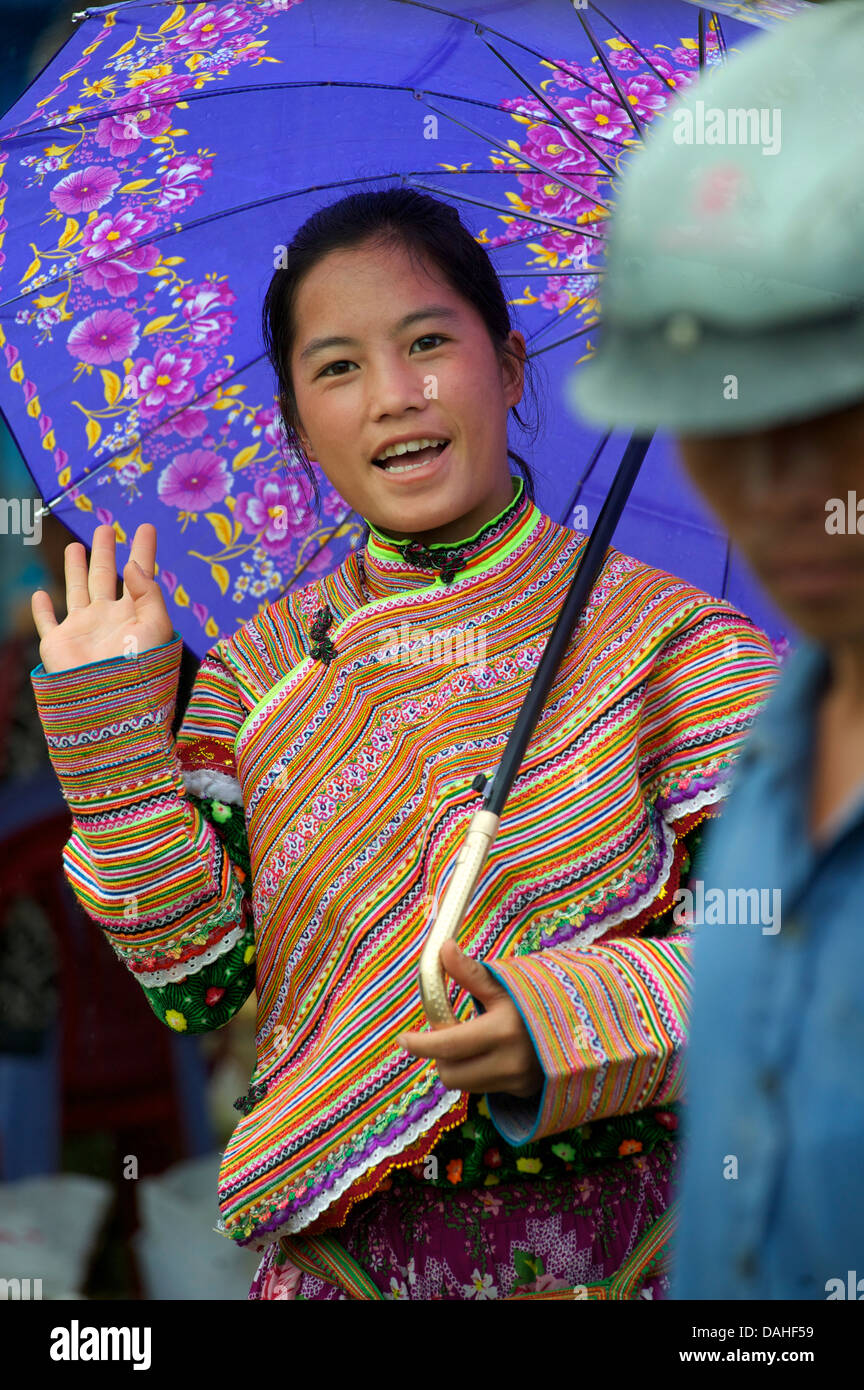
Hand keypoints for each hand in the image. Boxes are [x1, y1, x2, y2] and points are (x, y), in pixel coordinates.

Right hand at [31, 523, 173, 673]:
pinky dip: (40, 610)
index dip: (143, 550)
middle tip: (105, 527)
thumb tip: (133, 565)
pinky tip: (40, 595)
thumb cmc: (139, 670)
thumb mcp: (157, 627)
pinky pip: (47, 623)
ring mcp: (83, 631)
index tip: (146, 527)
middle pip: (106, 577)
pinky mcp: (58, 644)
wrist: (108, 705)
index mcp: (136, 615)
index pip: (142, 575)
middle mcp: (109, 620)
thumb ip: (149, 593)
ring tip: (76, 545)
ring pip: (77, 591)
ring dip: (76, 569)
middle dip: (106, 553)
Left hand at [397, 939, 543, 1098]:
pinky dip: (476, 1071)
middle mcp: (509, 1062)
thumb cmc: (535, 998)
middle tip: (447, 1032)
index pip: (448, 1045)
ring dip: (457, 1064)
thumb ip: (470, 973)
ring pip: (463, 1084)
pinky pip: (482, 1087)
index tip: (403, 1039)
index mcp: (501, 1030)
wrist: (581, 1024)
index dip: (420, 1044)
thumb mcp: (504, 984)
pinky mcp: (521, 1090)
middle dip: (439, 1055)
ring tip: (471, 1040)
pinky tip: (489, 1052)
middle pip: (449, 1073)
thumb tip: (443, 949)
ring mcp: (516, 1081)